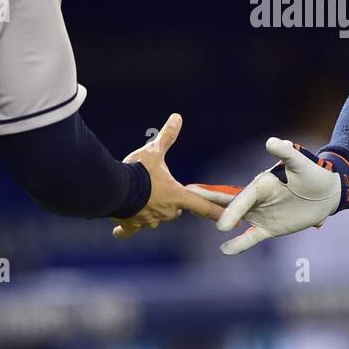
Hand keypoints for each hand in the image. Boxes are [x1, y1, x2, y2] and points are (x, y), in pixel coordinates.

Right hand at [112, 113, 224, 239]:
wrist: (113, 188)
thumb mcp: (154, 151)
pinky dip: (126, 229)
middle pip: (176, 211)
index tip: (235, 222)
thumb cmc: (137, 170)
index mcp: (176, 195)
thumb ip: (167, 137)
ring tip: (138, 199)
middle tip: (159, 190)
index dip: (218, 213)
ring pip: (154, 219)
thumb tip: (177, 117)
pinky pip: (129, 231)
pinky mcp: (130, 226)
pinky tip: (119, 229)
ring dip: (149, 211)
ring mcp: (148, 221)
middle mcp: (166, 212)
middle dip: (171, 203)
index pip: (203, 207)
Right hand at [187, 138, 340, 254]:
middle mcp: (257, 199)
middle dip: (208, 203)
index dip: (231, 210)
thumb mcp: (301, 163)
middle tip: (185, 198)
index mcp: (261, 184)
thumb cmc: (314, 174)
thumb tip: (272, 141)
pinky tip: (225, 250)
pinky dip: (239, 244)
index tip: (220, 222)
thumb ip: (286, 153)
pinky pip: (251, 237)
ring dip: (219, 222)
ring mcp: (261, 214)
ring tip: (197, 221)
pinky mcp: (269, 227)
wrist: (328, 193)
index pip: (242, 199)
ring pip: (236, 220)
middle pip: (229, 204)